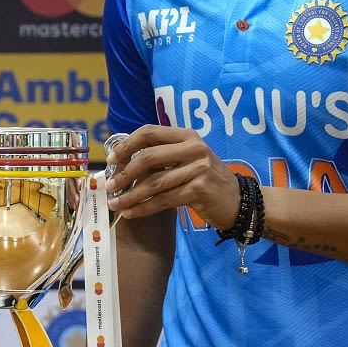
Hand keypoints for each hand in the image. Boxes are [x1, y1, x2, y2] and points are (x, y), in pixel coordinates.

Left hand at [104, 125, 239, 229]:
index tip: (110, 159)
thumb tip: (122, 164)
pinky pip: (163, 200)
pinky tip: (131, 213)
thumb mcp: (187, 160)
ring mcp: (198, 168)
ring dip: (130, 195)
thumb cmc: (206, 180)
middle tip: (109, 186)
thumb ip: (162, 157)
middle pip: (149, 157)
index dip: (127, 144)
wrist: (238, 201)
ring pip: (154, 183)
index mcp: (187, 135)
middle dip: (124, 173)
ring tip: (115, 204)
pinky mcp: (199, 190)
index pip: (150, 132)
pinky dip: (144, 208)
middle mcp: (194, 148)